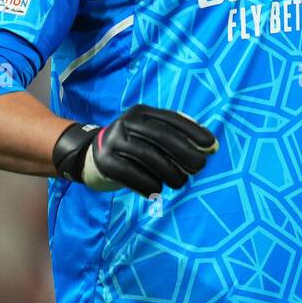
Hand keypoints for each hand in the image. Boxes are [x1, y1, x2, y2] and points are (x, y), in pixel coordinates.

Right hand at [52, 104, 218, 196]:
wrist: (90, 156)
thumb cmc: (133, 147)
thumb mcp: (152, 135)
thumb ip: (180, 137)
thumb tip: (212, 146)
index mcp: (141, 112)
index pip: (171, 119)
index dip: (193, 131)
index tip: (211, 145)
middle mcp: (126, 122)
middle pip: (161, 137)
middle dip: (184, 153)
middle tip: (199, 168)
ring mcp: (113, 141)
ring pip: (148, 156)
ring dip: (169, 172)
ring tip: (179, 183)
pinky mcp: (105, 162)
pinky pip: (131, 174)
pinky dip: (148, 184)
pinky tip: (157, 190)